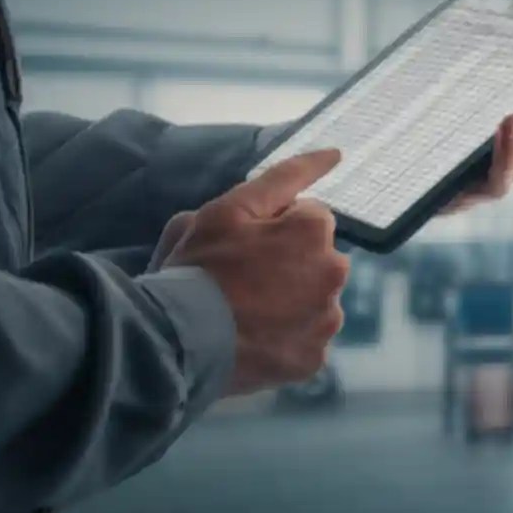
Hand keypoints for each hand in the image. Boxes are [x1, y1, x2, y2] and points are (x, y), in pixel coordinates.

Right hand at [161, 149, 351, 395]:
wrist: (177, 341)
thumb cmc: (200, 267)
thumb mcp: (228, 208)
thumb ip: (284, 177)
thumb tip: (336, 153)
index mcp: (316, 230)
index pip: (307, 216)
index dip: (272, 227)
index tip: (244, 245)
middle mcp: (335, 272)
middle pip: (315, 258)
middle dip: (289, 262)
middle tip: (242, 280)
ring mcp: (327, 319)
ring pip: (314, 299)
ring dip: (291, 301)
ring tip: (245, 313)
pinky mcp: (314, 358)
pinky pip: (304, 339)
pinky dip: (285, 338)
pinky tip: (254, 339)